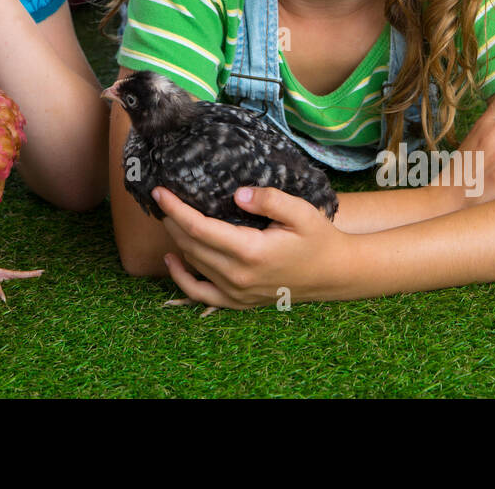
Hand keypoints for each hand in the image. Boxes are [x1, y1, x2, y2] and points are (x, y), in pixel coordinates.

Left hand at [155, 185, 347, 309]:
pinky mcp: (238, 302)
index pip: (199, 228)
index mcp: (250, 252)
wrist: (334, 274)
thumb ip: (270, 199)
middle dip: (172, 220)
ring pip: (193, 264)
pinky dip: (182, 278)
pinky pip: (200, 294)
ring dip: (177, 240)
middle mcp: (238, 276)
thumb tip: (238, 194)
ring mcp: (236, 292)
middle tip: (164, 198)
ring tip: (169, 217)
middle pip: (190, 245)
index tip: (160, 191)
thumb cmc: (318, 239)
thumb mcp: (301, 211)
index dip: (176, 209)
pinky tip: (172, 260)